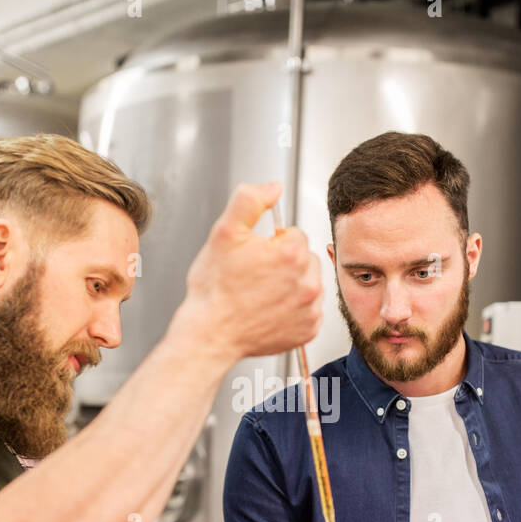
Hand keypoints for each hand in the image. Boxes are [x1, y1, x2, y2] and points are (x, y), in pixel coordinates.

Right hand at [176, 182, 322, 360]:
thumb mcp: (224, 232)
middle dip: (285, 263)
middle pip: (305, 258)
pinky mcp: (309, 329)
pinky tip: (271, 311)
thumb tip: (273, 187)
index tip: (255, 257)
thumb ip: (250, 200)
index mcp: (292, 253)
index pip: (294, 234)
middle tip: (257, 276)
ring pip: (309, 283)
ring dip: (292, 285)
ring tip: (263, 294)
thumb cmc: (214, 289)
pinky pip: (309, 310)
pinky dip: (294, 310)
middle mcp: (308, 281)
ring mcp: (310, 308)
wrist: (210, 333)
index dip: (271, 243)